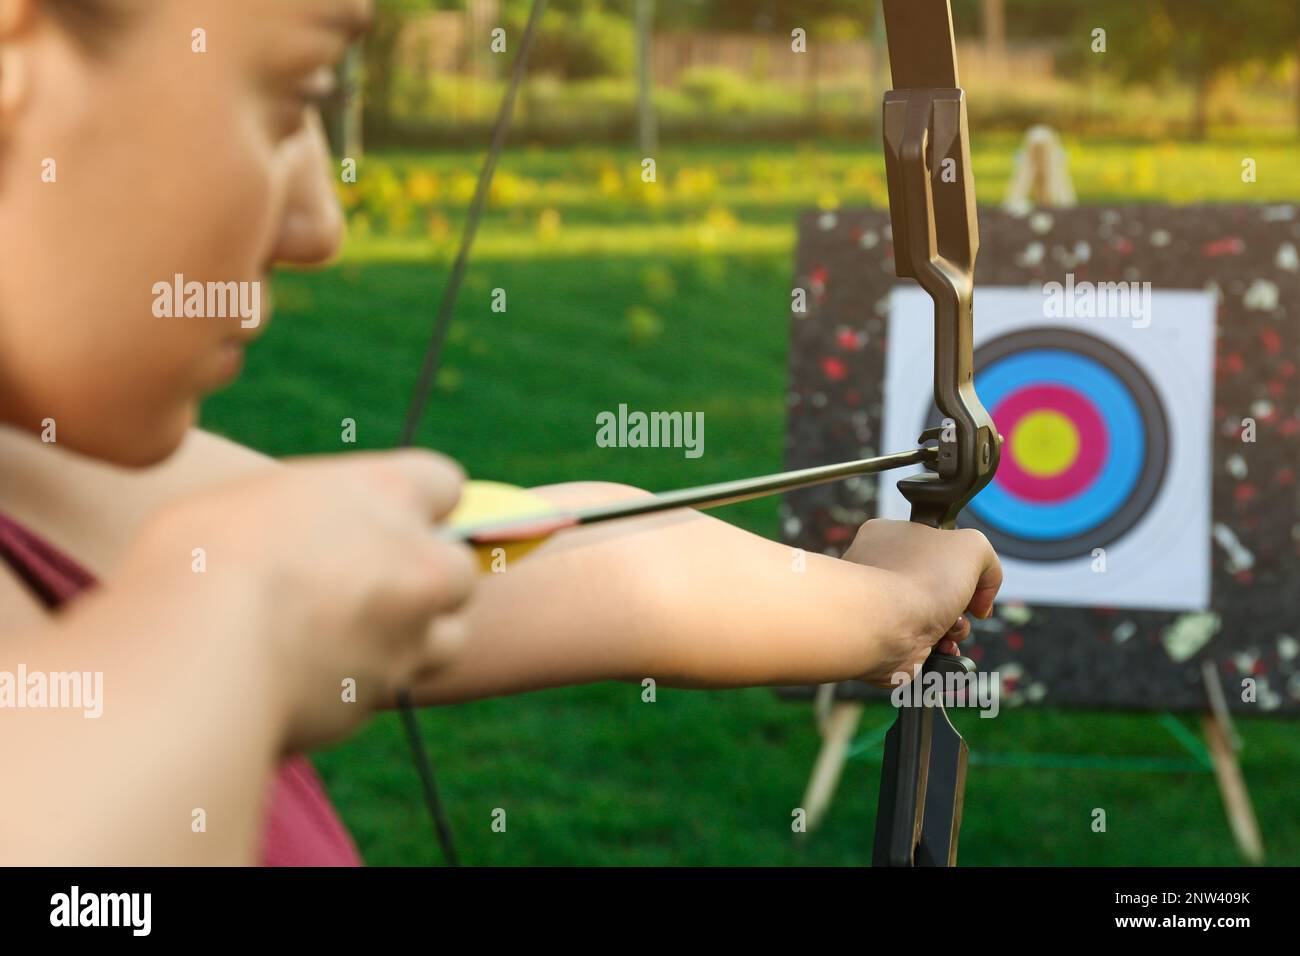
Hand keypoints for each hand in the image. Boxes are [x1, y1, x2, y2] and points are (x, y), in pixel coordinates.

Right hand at [116, 450, 476, 748]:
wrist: (194, 657)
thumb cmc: (198, 560)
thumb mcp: (247, 502)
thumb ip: (304, 515)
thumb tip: (301, 536)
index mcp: (385, 493)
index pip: (444, 483)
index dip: (419, 503)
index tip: (390, 519)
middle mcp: (417, 561)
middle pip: (460, 567)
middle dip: (427, 579)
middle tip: (369, 585)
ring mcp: (409, 635)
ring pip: (447, 638)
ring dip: (412, 638)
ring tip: (346, 636)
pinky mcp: (383, 695)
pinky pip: (389, 687)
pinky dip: (364, 684)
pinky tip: (310, 677)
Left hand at [842, 519, 1000, 685]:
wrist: (886, 627)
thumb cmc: (921, 580)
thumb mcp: (972, 546)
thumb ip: (986, 559)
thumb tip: (981, 597)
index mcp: (889, 536)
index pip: (934, 544)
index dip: (960, 562)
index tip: (970, 577)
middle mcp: (880, 570)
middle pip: (939, 585)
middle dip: (961, 601)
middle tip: (960, 604)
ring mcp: (881, 606)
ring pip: (935, 618)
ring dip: (955, 627)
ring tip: (949, 628)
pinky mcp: (885, 639)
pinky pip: (923, 645)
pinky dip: (941, 650)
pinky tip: (942, 646)